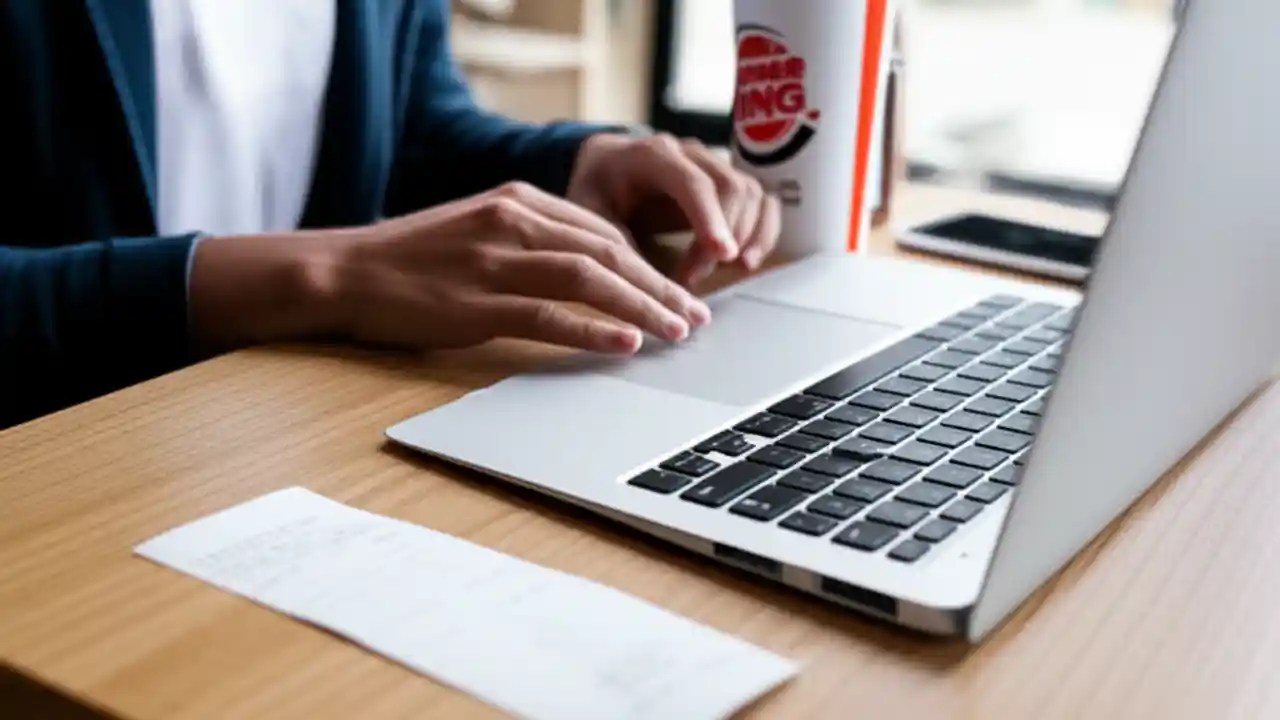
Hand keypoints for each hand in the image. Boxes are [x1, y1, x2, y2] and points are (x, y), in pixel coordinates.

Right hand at [190, 182, 711, 355]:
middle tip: (696, 317)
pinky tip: (627, 342)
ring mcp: (494, 261)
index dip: (649, 263)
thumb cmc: (411, 259)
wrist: (343, 271)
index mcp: (517, 200)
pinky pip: (549, 316)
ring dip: (642, 306)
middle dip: (659, 285)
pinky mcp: (476, 303)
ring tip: (677, 332)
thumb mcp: (478, 229)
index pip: (603, 230)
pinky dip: (594, 329)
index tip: (678, 290)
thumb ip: (531, 241)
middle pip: (607, 251)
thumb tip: (591, 270)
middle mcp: (512, 221)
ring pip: (588, 279)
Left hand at [566, 132, 781, 286]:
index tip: (722, 254)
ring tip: (726, 270)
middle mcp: (691, 153)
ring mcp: (715, 164)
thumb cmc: (597, 190)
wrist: (607, 166)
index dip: (710, 218)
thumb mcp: (590, 213)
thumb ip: (615, 241)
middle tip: (693, 279)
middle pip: (729, 188)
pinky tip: (748, 261)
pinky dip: (764, 231)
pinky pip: (763, 201)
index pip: (692, 182)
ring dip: (746, 236)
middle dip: (721, 238)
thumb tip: (648, 283)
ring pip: (751, 193)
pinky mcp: (730, 182)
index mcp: (653, 154)